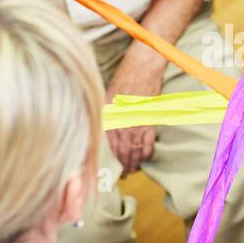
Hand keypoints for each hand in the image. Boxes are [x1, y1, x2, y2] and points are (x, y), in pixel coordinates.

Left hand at [105, 46, 164, 173]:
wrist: (143, 66)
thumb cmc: (123, 78)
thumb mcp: (105, 94)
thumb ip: (102, 114)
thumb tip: (93, 130)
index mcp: (109, 115)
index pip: (106, 144)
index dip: (106, 159)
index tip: (104, 169)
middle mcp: (122, 121)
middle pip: (120, 151)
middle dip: (119, 166)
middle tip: (119, 176)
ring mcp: (137, 122)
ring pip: (134, 150)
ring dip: (132, 163)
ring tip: (130, 171)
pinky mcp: (150, 120)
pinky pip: (148, 143)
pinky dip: (145, 154)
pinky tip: (142, 159)